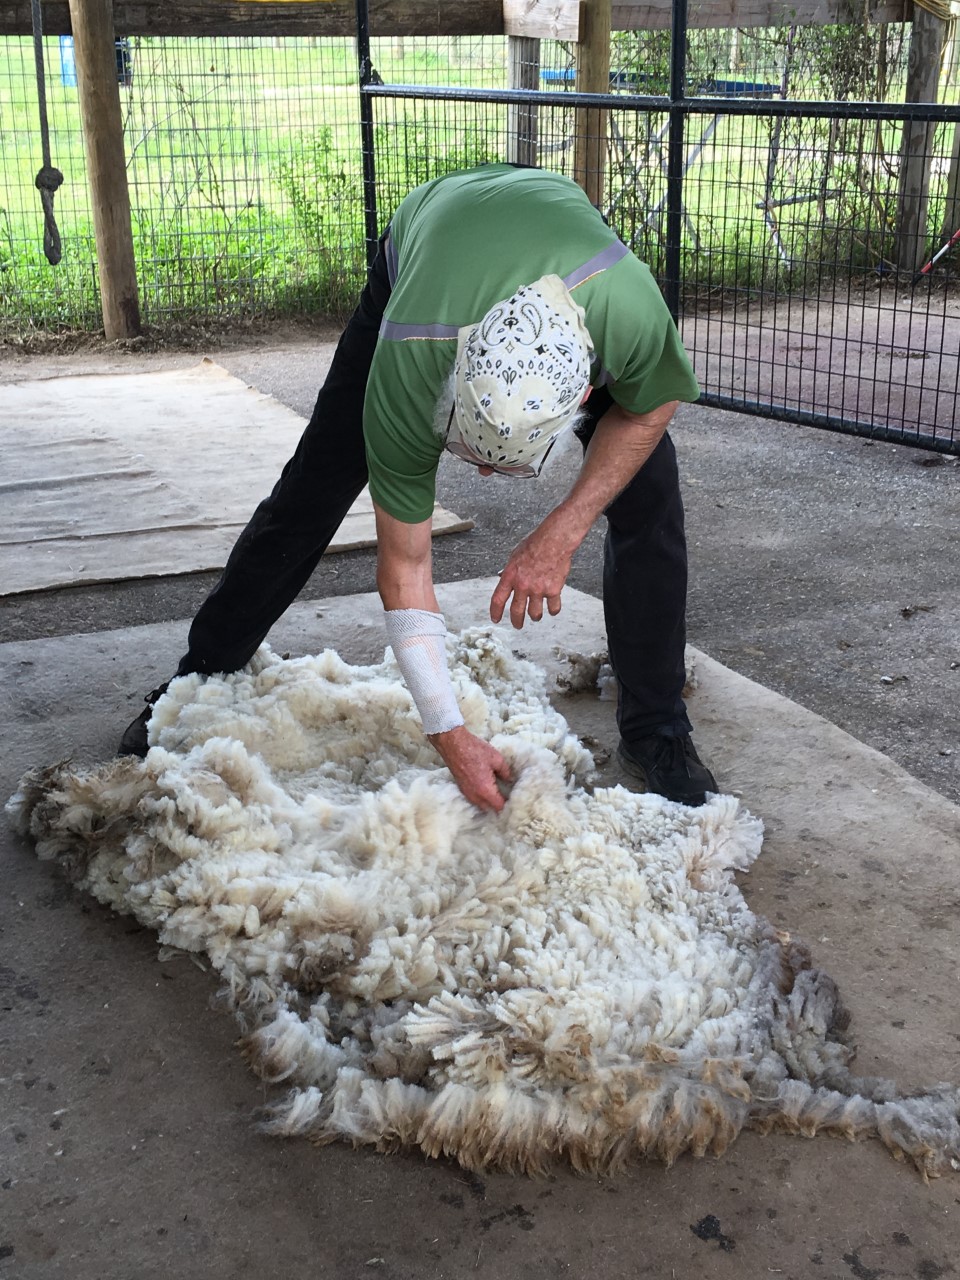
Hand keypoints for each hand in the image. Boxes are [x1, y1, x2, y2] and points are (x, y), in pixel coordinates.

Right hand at [428, 725, 512, 811]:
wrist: (453, 744)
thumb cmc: (475, 750)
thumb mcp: (497, 758)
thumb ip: (506, 772)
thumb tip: (510, 780)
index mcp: (485, 790)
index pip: (499, 807)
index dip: (508, 805)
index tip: (515, 800)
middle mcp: (475, 796)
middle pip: (490, 809)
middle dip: (499, 806)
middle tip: (508, 797)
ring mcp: (467, 793)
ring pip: (481, 805)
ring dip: (489, 802)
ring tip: (498, 793)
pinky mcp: (462, 789)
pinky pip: (474, 799)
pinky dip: (482, 798)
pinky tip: (487, 788)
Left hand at [489, 515, 576, 629]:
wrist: (555, 541)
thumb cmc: (535, 544)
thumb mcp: (515, 555)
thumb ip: (509, 570)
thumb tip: (502, 577)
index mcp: (510, 576)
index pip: (498, 599)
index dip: (495, 612)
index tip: (496, 619)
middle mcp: (523, 585)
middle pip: (516, 612)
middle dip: (516, 622)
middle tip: (517, 625)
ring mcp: (538, 589)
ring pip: (535, 614)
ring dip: (535, 617)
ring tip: (536, 616)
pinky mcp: (553, 590)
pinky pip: (553, 608)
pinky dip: (553, 610)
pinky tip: (552, 608)